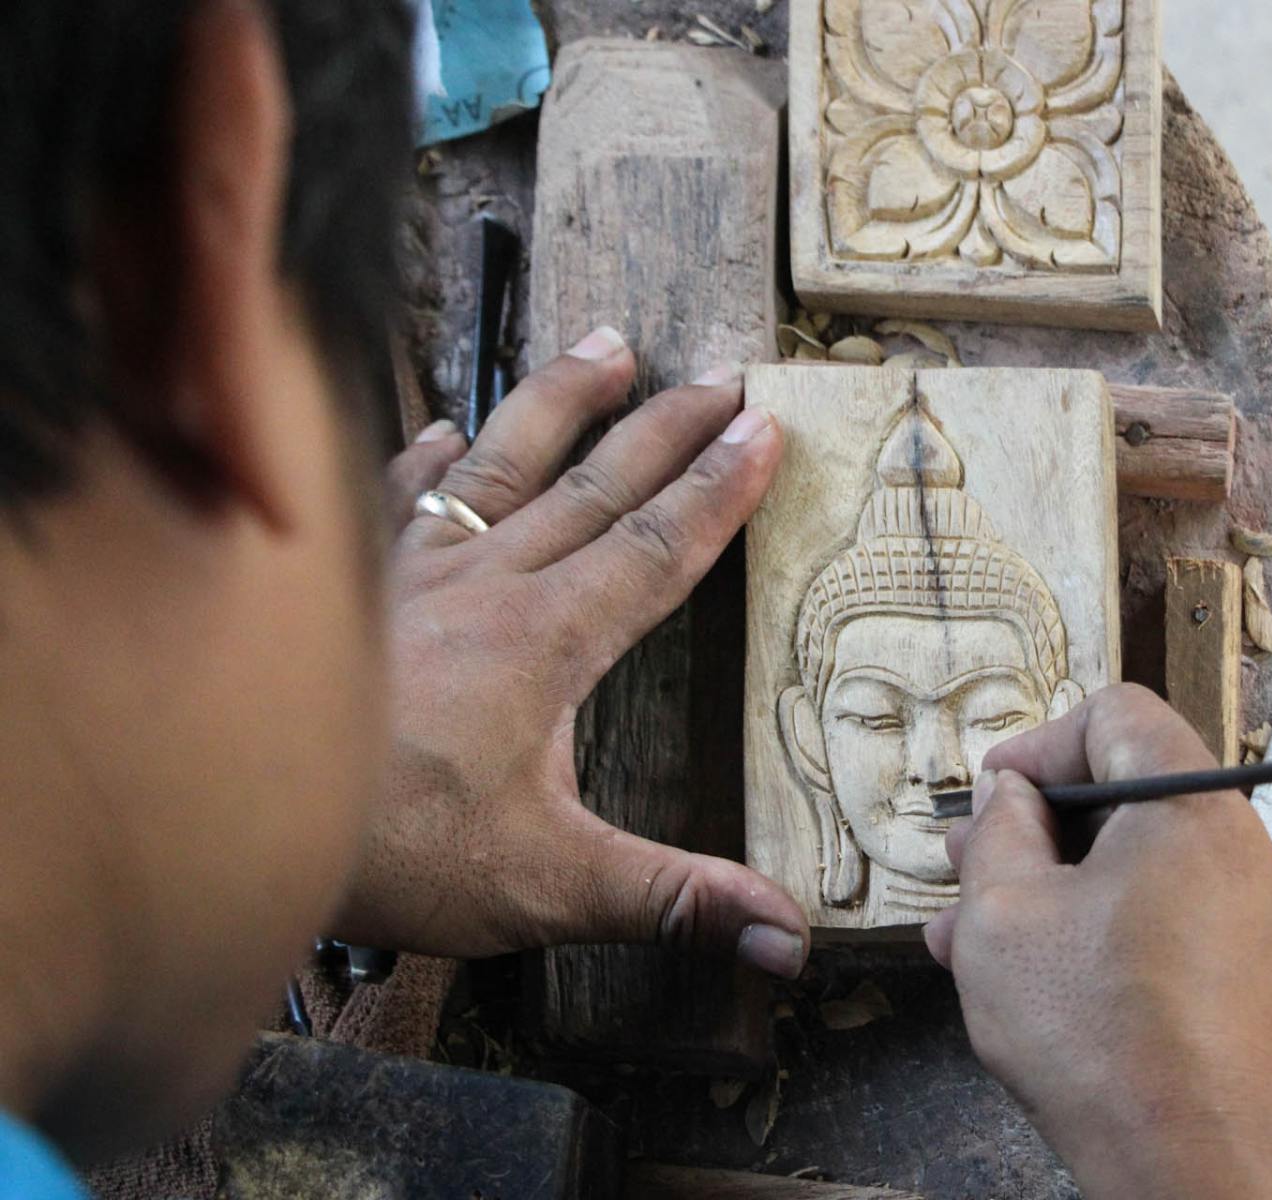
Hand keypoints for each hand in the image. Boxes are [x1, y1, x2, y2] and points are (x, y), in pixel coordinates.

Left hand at [333, 326, 809, 978]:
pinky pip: (396, 493)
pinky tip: (440, 428)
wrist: (225, 815)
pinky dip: (426, 456)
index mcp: (549, 642)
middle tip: (722, 376)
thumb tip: (788, 938)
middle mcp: (487, 583)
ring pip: (502, 463)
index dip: (719, 490)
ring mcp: (410, 570)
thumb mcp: (550, 887)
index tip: (765, 430)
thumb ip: (672, 901)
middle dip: (669, 429)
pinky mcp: (346, 580)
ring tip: (609, 347)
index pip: (658, 548)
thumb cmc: (391, 852)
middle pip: (597, 486)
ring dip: (562, 402)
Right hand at [924, 685, 1271, 1199]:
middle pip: (1132, 798)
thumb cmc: (1098, 1036)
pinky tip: (1042, 984)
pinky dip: (1109, 934)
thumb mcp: (1003, 917)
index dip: (1042, 741)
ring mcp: (1266, 921)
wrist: (1198, 1175)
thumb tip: (1014, 796)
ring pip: (1145, 872)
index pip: (1120, 716)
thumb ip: (999, 832)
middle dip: (1038, 829)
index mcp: (1195, 809)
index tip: (992, 793)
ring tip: (974, 941)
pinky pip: (1176, 926)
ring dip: (1060, 891)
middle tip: (968, 867)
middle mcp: (1250, 851)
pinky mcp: (1262, 984)